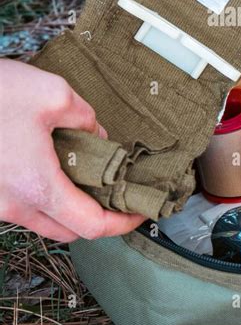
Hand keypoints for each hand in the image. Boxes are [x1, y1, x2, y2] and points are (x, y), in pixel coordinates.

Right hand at [0, 60, 144, 241]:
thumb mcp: (52, 94)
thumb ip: (85, 118)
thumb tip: (96, 135)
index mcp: (36, 186)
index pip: (92, 226)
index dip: (123, 223)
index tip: (141, 212)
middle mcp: (14, 204)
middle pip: (70, 230)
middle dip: (100, 217)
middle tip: (119, 192)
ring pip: (45, 220)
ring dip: (71, 207)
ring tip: (89, 175)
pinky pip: (24, 206)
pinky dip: (47, 196)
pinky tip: (55, 165)